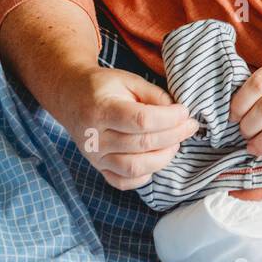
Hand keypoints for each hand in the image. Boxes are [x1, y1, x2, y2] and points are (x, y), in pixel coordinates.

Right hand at [59, 65, 199, 190]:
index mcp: (101, 109)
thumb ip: (153, 94)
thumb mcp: (128, 80)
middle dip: (175, 135)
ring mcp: (95, 157)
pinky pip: (123, 182)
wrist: (71, 97)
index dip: (170, 118)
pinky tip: (155, 159)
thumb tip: (177, 114)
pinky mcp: (98, 168)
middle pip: (143, 144)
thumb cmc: (103, 87)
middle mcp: (95, 137)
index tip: (185, 112)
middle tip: (190, 126)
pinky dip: (144, 176)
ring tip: (175, 142)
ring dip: (164, 157)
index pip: (142, 120)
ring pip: (135, 167)